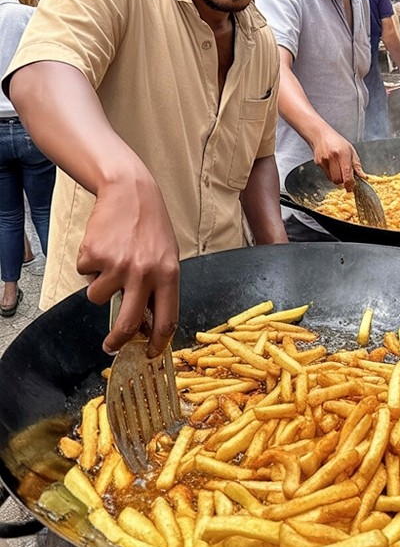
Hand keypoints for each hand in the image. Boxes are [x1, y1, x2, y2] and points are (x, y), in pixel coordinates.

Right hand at [78, 174, 179, 357]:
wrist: (130, 193)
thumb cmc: (151, 227)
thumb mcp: (167, 256)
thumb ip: (158, 286)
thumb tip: (145, 322)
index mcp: (169, 275)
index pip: (167, 318)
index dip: (157, 341)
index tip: (149, 354)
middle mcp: (144, 273)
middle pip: (128, 322)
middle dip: (117, 341)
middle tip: (110, 348)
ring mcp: (118, 265)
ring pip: (98, 297)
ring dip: (99, 285)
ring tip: (111, 261)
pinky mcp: (94, 256)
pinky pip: (84, 274)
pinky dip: (89, 265)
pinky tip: (102, 246)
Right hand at [309, 125, 360, 190]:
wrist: (320, 135)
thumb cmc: (337, 142)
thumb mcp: (351, 151)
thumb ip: (357, 165)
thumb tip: (363, 177)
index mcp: (343, 154)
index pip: (347, 176)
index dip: (350, 185)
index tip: (352, 188)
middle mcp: (332, 158)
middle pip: (339, 180)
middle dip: (344, 181)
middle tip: (347, 176)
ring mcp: (324, 161)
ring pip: (332, 180)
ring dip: (338, 178)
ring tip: (339, 168)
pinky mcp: (318, 164)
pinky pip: (327, 176)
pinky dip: (332, 174)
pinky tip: (333, 166)